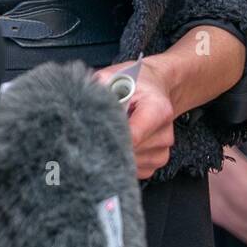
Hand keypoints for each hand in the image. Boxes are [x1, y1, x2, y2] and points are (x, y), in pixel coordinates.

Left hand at [93, 59, 175, 178]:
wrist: (153, 87)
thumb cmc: (134, 82)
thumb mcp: (115, 76)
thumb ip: (100, 89)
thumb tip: (81, 107)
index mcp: (158, 110)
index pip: (133, 136)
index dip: (109, 136)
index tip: (93, 133)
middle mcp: (165, 133)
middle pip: (130, 152)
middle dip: (109, 142)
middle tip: (99, 128)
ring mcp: (162, 151)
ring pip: (130, 164)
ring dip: (116, 150)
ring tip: (113, 131)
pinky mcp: (156, 163)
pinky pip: (134, 170)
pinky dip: (123, 159)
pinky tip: (120, 141)